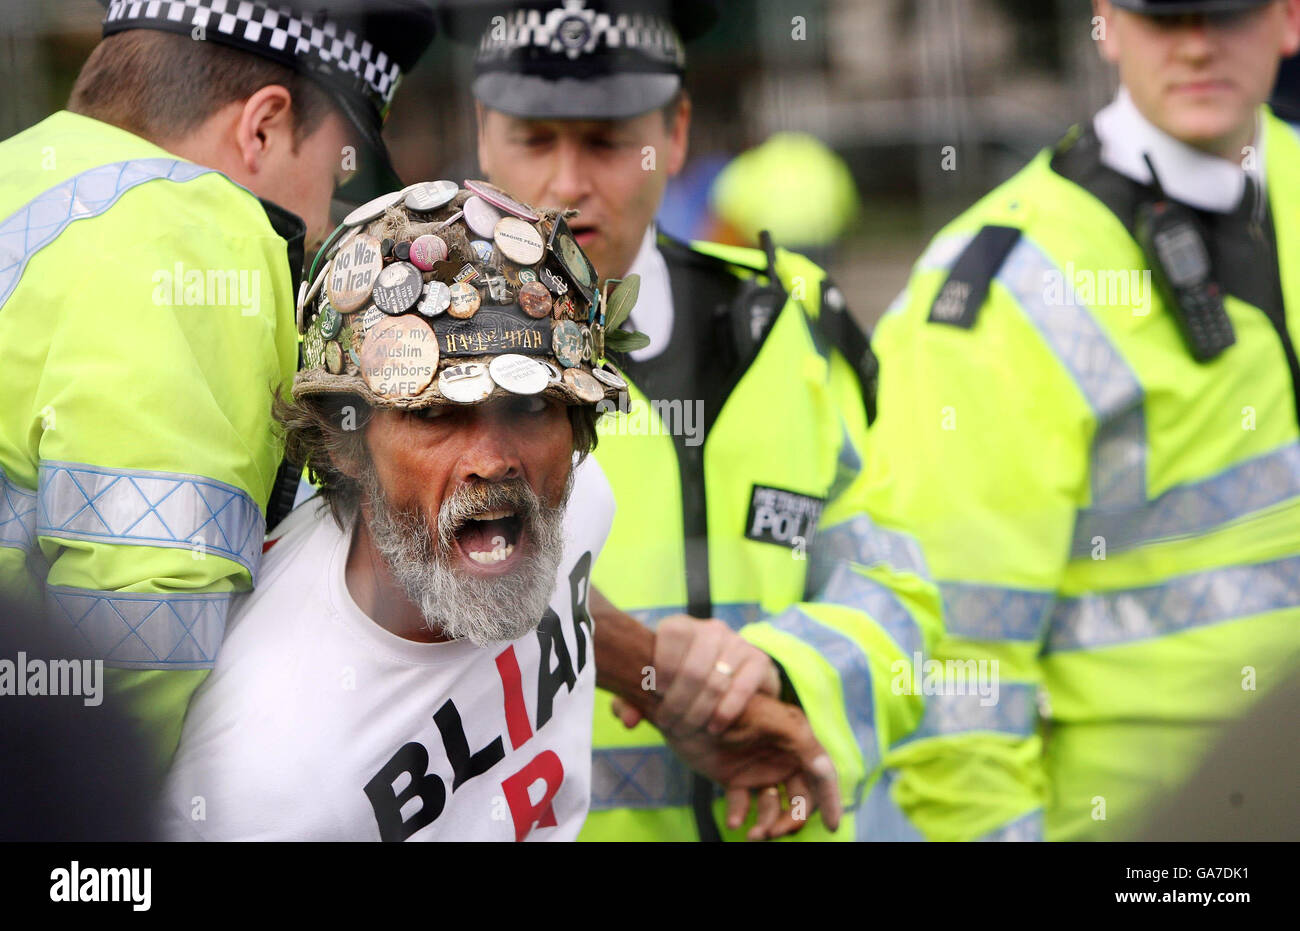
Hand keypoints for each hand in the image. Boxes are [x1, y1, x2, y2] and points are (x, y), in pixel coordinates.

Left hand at [644, 615, 781, 736]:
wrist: (734, 680)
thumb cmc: (683, 684)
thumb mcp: (657, 689)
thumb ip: (634, 701)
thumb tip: (628, 721)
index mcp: (681, 626)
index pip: (671, 635)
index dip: (662, 667)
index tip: (656, 694)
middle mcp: (711, 629)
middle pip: (693, 668)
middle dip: (678, 703)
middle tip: (670, 725)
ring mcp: (737, 642)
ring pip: (716, 681)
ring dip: (698, 712)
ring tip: (688, 729)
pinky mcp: (758, 660)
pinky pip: (741, 688)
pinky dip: (725, 712)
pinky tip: (714, 727)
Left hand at [662, 692, 842, 839]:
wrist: (688, 703)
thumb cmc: (734, 706)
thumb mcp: (772, 721)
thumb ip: (804, 745)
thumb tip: (827, 772)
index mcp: (796, 741)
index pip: (821, 776)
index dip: (831, 801)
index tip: (832, 827)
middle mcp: (781, 758)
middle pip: (799, 798)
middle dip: (790, 819)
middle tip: (772, 832)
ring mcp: (758, 769)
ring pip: (773, 807)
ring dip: (767, 823)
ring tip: (753, 834)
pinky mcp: (734, 778)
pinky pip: (744, 803)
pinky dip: (741, 814)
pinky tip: (734, 821)